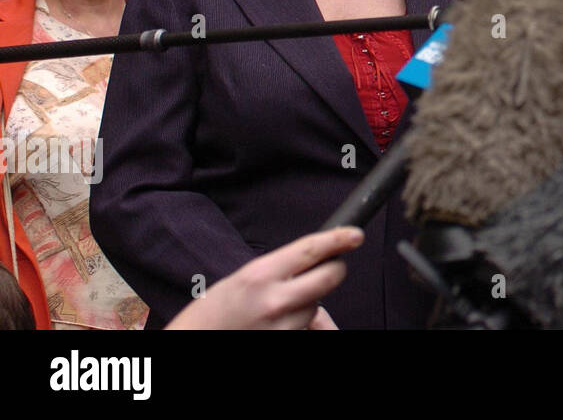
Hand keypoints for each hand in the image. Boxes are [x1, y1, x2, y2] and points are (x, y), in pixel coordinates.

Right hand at [166, 227, 362, 329]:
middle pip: (330, 277)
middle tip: (328, 267)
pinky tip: (276, 322)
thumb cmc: (214, 312)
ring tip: (277, 306)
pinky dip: (299, 323)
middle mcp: (275, 301)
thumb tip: (320, 268)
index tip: (355, 234)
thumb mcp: (244, 280)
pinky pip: (307, 328)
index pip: (311, 250)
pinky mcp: (285, 342)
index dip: (338, 239)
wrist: (192, 341)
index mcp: (260, 275)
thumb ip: (283, 271)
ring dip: (309, 302)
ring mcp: (282, 327)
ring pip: (318, 305)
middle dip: (334, 269)